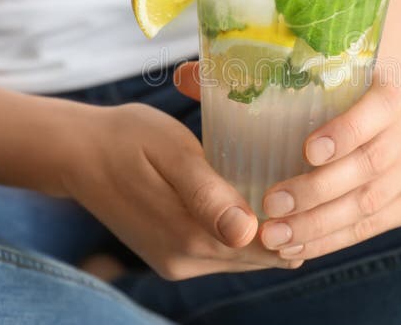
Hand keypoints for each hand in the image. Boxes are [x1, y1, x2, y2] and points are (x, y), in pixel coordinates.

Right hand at [60, 101, 302, 280]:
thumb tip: (247, 232)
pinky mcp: (169, 255)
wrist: (77, 153)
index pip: (264, 248)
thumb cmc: (128, 139)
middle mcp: (183, 261)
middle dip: (289, 230)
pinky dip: (244, 232)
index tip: (323, 192)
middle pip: (257, 257)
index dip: (299, 226)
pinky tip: (258, 204)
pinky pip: (221, 251)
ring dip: (268, 233)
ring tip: (296, 195)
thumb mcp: (172, 153)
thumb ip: (208, 194)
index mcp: (188, 236)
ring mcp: (174, 262)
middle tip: (319, 190)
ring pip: (241, 256)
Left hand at [175, 61, 400, 260]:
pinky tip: (296, 246)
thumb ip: (238, 77)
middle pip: (371, 163)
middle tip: (271, 204)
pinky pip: (373, 227)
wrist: (359, 121)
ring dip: (319, 223)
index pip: (382, 104)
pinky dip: (332, 239)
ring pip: (369, 202)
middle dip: (318, 190)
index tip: (307, 150)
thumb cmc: (311, 99)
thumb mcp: (281, 83)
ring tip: (273, 235)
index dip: (349, 129)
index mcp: (387, 87)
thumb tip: (183, 75)